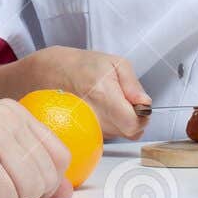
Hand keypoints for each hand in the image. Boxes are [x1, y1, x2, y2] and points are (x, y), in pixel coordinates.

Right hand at [26, 47, 150, 138]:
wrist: (52, 72)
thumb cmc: (82, 66)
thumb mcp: (115, 63)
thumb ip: (133, 84)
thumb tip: (145, 103)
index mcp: (104, 96)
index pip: (133, 124)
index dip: (141, 117)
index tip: (138, 106)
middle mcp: (95, 116)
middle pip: (128, 132)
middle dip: (132, 117)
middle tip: (123, 100)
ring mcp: (87, 127)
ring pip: (118, 134)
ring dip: (120, 121)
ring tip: (109, 101)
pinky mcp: (84, 132)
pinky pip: (107, 134)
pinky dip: (109, 124)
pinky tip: (101, 108)